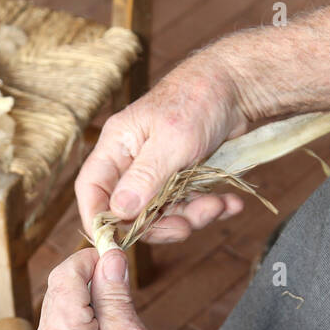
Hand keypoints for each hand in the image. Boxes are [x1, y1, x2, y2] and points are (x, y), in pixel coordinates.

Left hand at [31, 247, 196, 329]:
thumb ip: (115, 293)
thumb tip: (111, 257)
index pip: (66, 273)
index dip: (92, 259)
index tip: (118, 257)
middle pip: (59, 290)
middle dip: (90, 279)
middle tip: (124, 283)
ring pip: (60, 310)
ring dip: (87, 301)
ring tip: (120, 314)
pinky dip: (82, 322)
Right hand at [76, 50, 248, 244]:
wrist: (238, 85)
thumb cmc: (199, 99)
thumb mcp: (172, 140)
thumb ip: (145, 177)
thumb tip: (119, 210)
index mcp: (117, 146)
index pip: (92, 189)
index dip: (98, 219)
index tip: (115, 244)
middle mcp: (133, 162)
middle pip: (132, 211)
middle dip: (161, 224)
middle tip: (187, 227)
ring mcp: (159, 172)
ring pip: (164, 213)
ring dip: (194, 216)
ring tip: (220, 205)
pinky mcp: (184, 178)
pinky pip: (189, 205)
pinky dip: (211, 208)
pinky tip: (231, 203)